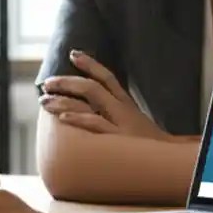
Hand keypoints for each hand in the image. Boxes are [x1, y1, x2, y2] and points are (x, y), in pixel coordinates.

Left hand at [41, 51, 168, 139]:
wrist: (168, 159)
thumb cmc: (146, 144)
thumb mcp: (132, 123)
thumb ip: (115, 113)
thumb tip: (92, 108)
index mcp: (125, 103)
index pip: (107, 76)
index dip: (90, 64)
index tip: (73, 53)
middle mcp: (122, 108)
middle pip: (92, 86)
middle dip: (67, 82)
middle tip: (47, 82)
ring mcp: (119, 122)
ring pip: (90, 102)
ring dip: (64, 100)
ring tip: (45, 100)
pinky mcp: (117, 138)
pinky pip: (96, 124)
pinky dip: (78, 118)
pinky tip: (63, 117)